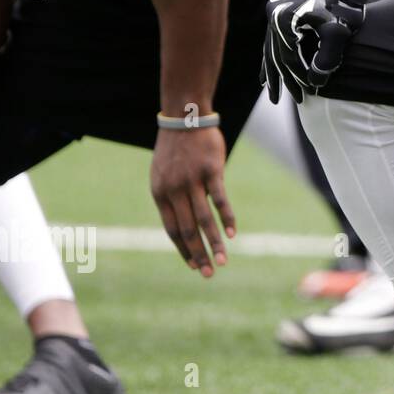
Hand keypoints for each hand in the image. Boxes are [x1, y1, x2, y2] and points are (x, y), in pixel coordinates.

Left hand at [150, 125, 234, 276]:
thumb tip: (184, 222)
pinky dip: (226, 219)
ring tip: (222, 261)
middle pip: (187, 230)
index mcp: (160, 194)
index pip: (172, 230)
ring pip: (203, 220)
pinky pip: (220, 200)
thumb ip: (172, 198)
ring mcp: (192, 181)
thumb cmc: (176, 148)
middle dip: (198, 254)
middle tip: (208, 274)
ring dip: (214, 243)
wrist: (185, 118)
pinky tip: (233, 234)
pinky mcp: (211, 171)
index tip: (193, 266)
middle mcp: (173, 191)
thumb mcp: (164, 174)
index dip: (183, 250)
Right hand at [262, 0, 372, 103]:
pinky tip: (266, 75)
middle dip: (285, 80)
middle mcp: (274, 16)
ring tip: (273, 94)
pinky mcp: (280, 12)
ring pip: (272, 50)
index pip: (290, 58)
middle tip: (291, 100)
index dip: (299, 78)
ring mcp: (275, 13)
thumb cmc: (344, 3)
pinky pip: (273, 41)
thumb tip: (314, 84)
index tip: (308, 94)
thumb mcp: (339, 32)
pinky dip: (272, 58)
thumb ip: (327, 60)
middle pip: (278, 55)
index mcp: (285, 20)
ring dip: (274, 72)